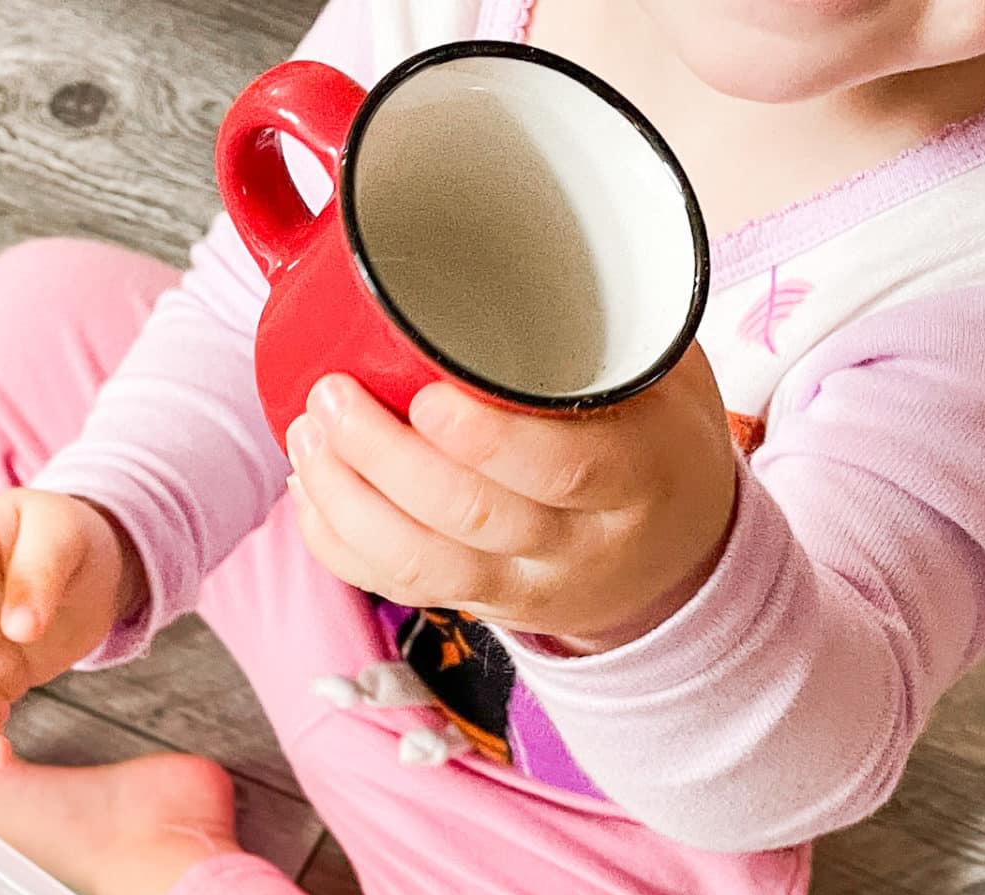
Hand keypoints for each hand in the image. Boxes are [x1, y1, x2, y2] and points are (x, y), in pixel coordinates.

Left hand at [284, 349, 738, 648]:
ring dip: (348, 501)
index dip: (486, 441)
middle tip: (329, 398)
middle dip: (383, 460)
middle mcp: (579, 542)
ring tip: (307, 438)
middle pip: (470, 517)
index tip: (423, 395)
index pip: (562, 467)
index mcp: (638, 475)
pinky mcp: (481, 602)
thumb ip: (592, 310)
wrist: (678, 552)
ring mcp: (525, 583)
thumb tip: (495, 201)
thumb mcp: (662, 366)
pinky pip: (401, 587)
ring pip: (422, 563)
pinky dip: (343, 544)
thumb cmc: (655, 433)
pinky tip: (312, 494)